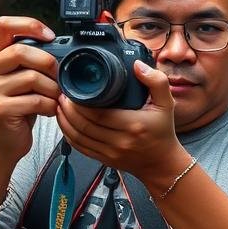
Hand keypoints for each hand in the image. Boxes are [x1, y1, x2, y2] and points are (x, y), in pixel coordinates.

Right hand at [0, 17, 60, 163]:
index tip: (50, 36)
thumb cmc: (19, 105)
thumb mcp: (20, 77)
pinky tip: (49, 110)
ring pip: (32, 77)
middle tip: (58, 77)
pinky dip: (50, 106)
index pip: (4, 25)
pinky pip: (36, 100)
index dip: (30, 25)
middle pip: (21, 51)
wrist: (3, 140)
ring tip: (54, 97)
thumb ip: (32, 60)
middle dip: (49, 63)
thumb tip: (63, 48)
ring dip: (53, 89)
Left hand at [56, 60, 183, 183]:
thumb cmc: (163, 131)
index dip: (80, 103)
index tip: (74, 90)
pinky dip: (68, 134)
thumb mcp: (167, 104)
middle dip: (68, 109)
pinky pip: (79, 147)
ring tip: (60, 106)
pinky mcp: (103, 159)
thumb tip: (137, 65)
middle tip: (62, 95)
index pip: (98, 113)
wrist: (162, 163)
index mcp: (134, 125)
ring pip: (78, 136)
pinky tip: (65, 123)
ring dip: (65, 121)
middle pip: (84, 124)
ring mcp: (110, 153)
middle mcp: (120, 141)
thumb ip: (157, 82)